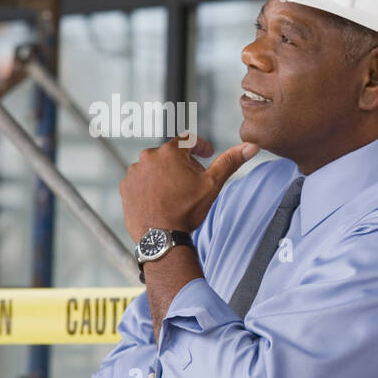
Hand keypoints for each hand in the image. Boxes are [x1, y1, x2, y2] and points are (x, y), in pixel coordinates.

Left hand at [119, 134, 257, 241]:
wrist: (159, 236)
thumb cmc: (185, 210)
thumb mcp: (212, 185)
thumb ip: (229, 162)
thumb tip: (250, 147)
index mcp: (170, 152)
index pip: (188, 140)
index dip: (201, 147)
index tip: (207, 154)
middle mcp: (148, 157)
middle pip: (171, 154)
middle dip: (184, 164)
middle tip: (194, 182)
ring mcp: (134, 172)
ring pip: (155, 167)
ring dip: (166, 175)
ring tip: (176, 194)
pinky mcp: (126, 186)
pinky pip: (141, 180)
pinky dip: (151, 185)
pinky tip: (161, 199)